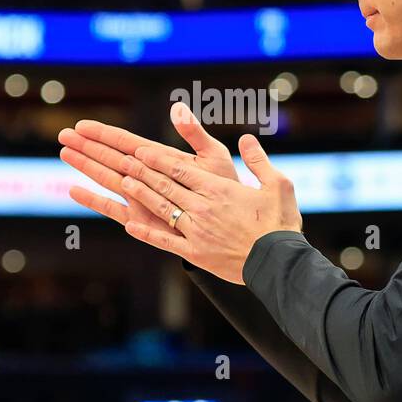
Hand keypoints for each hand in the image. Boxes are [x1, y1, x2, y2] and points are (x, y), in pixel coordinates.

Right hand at [57, 102, 237, 236]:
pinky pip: (113, 208)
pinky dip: (94, 201)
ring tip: (64, 153)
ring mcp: (142, 196)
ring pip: (107, 178)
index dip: (105, 133)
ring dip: (86, 166)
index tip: (83, 125)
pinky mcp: (141, 218)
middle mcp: (147, 176)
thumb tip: (177, 107)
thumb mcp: (212, 156)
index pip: (127, 142)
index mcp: (161, 158)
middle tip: (63, 135)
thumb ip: (194, 133)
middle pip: (110, 157)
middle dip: (87, 146)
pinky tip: (74, 190)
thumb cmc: (225, 187)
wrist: (230, 222)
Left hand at [119, 133, 302, 284]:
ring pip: (162, 208)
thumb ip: (258, 160)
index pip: (180, 169)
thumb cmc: (280, 223)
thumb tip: (246, 139)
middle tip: (122, 160)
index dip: (158, 159)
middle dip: (142, 171)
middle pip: (165, 185)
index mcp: (219, 189)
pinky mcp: (195, 253)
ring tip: (123, 183)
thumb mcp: (277, 184)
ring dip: (141, 195)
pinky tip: (130, 226)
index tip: (141, 151)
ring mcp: (196, 231)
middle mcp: (202, 207)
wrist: (278, 262)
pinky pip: (165, 242)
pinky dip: (146, 233)